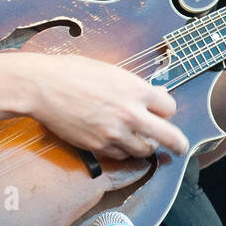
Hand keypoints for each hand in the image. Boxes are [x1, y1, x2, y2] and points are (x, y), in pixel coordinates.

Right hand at [20, 53, 189, 159]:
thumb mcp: (112, 71)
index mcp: (136, 90)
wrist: (43, 86)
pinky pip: (121, 155)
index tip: (163, 111)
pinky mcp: (98, 146)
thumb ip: (134, 86)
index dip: (166, 110)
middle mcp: (130, 114)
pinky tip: (119, 142)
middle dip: (178, 144)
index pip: (170, 108)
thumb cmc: (74, 72)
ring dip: (146, 146)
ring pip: (144, 150)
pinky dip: (123, 151)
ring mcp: (115, 133)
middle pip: (169, 136)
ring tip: (143, 141)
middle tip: (182, 148)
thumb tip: (152, 96)